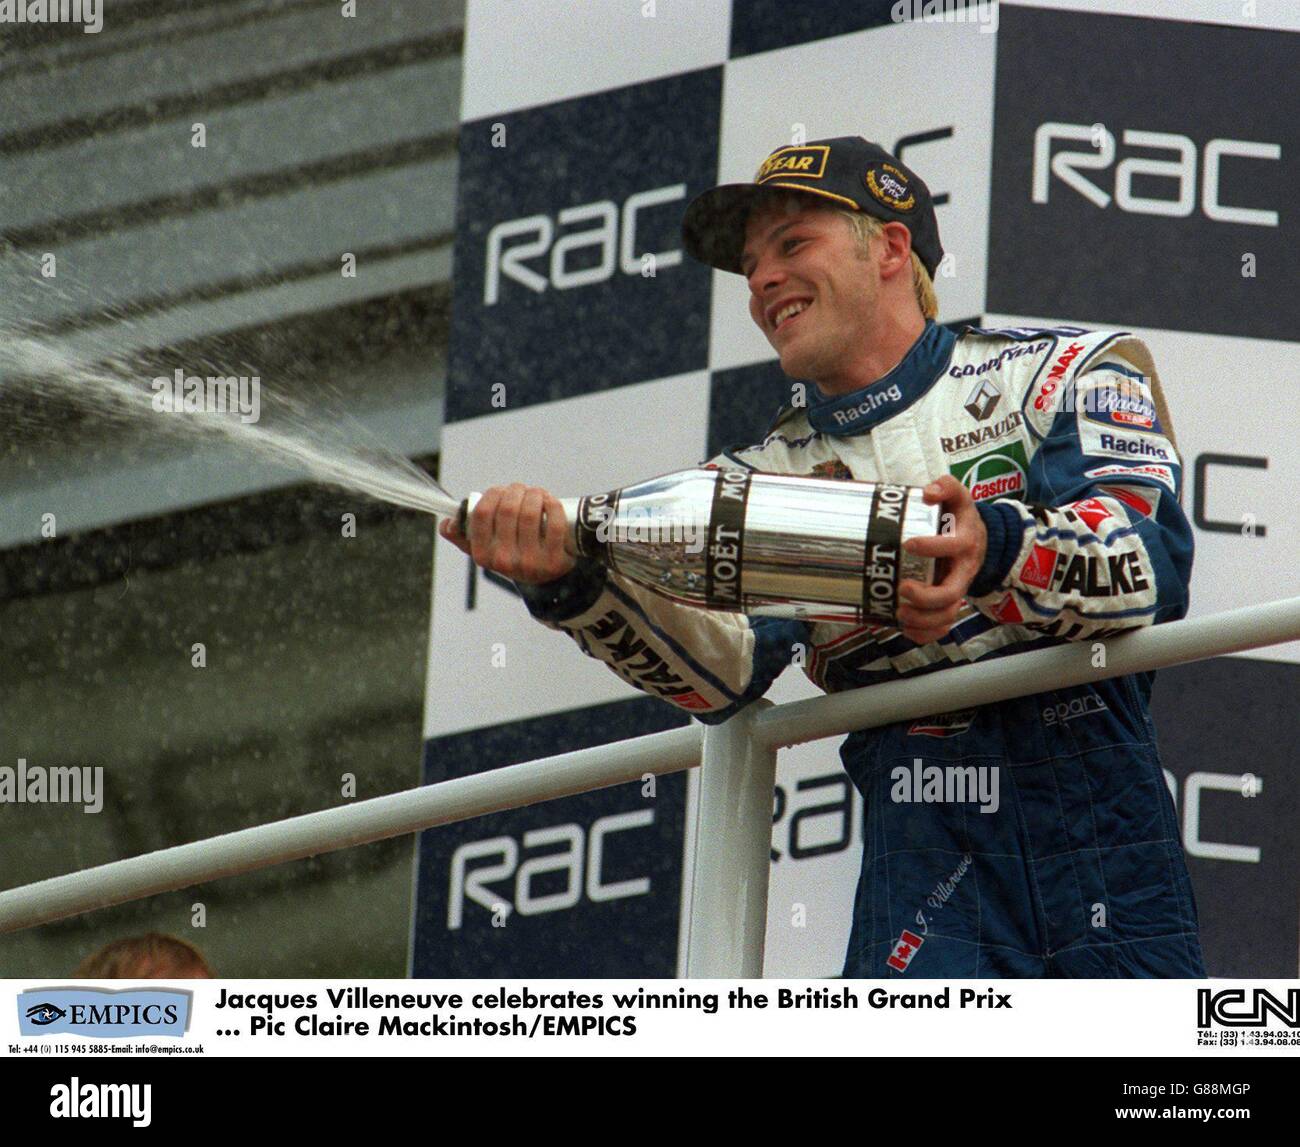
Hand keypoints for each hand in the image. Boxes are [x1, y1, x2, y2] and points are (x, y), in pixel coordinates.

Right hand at [438, 483, 576, 585]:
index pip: (482, 513)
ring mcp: (531, 562)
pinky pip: (554, 523)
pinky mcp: (555, 560)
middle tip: (521, 490)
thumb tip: (446, 524)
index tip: (501, 490)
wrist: (545, 577)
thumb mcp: (486, 548)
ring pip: (530, 513)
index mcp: (483, 554)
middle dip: (515, 490)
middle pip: (508, 509)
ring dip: (534, 494)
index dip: (492, 494)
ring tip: (536, 494)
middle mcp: (505, 561)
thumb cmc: (512, 553)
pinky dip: (552, 505)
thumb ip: (463, 536)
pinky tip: (549, 501)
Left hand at [895, 475, 988, 644]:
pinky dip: (926, 634)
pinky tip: (907, 629)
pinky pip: (943, 627)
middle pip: (952, 593)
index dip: (933, 547)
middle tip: (902, 588)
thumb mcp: (959, 497)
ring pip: (947, 615)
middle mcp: (964, 570)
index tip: (909, 543)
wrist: (979, 541)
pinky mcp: (949, 604)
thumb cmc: (960, 519)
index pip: (955, 546)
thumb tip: (929, 491)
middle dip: (926, 596)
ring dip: (923, 620)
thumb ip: (947, 486)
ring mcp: (957, 589)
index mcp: (965, 542)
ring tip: (900, 613)